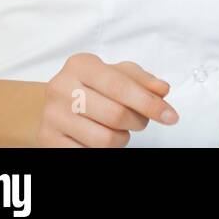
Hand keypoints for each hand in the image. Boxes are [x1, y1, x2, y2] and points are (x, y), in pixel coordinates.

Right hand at [35, 53, 177, 146]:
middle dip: (138, 121)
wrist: (57, 103)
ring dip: (122, 138)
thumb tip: (162, 90)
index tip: (171, 116)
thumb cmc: (94, 86)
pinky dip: (104, 150)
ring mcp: (51, 116)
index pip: (121, 86)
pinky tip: (101, 136)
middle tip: (141, 120)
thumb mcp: (118, 74)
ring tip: (120, 129)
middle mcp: (61, 87)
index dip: (150, 103)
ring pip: (104, 140)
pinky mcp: (47, 140)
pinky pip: (88, 153)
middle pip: (116, 115)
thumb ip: (143, 80)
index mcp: (80, 65)